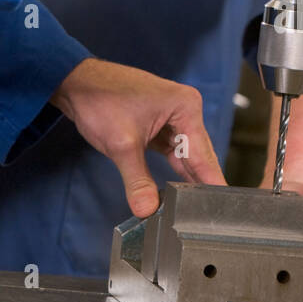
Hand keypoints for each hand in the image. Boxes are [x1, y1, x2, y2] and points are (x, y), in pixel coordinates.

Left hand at [50, 57, 225, 217]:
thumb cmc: (100, 99)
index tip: (226, 210)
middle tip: (206, 218)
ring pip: (185, 157)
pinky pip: (172, 153)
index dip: (212, 185)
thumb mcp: (121, 145)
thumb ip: (137, 181)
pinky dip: (172, 171)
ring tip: (193, 211)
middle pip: (198, 157)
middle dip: (198, 185)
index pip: (204, 156)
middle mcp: (185, 110)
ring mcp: (173, 117)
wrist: (76, 83)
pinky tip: (175, 192)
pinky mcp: (160, 125)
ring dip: (185, 180)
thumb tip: (148, 210)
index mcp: (185, 107)